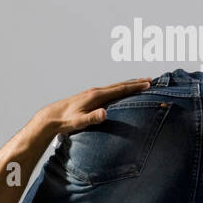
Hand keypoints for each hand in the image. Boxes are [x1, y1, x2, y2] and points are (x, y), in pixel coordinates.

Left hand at [37, 79, 151, 135]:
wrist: (52, 117)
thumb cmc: (66, 121)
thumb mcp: (80, 122)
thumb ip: (92, 118)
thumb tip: (105, 113)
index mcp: (96, 96)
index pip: (120, 89)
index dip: (135, 87)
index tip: (148, 84)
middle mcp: (96, 91)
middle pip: (120, 85)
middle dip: (136, 82)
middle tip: (151, 80)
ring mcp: (93, 93)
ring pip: (115, 87)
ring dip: (128, 85)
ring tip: (140, 84)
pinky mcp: (90, 97)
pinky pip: (110, 91)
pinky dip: (120, 89)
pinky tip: (121, 93)